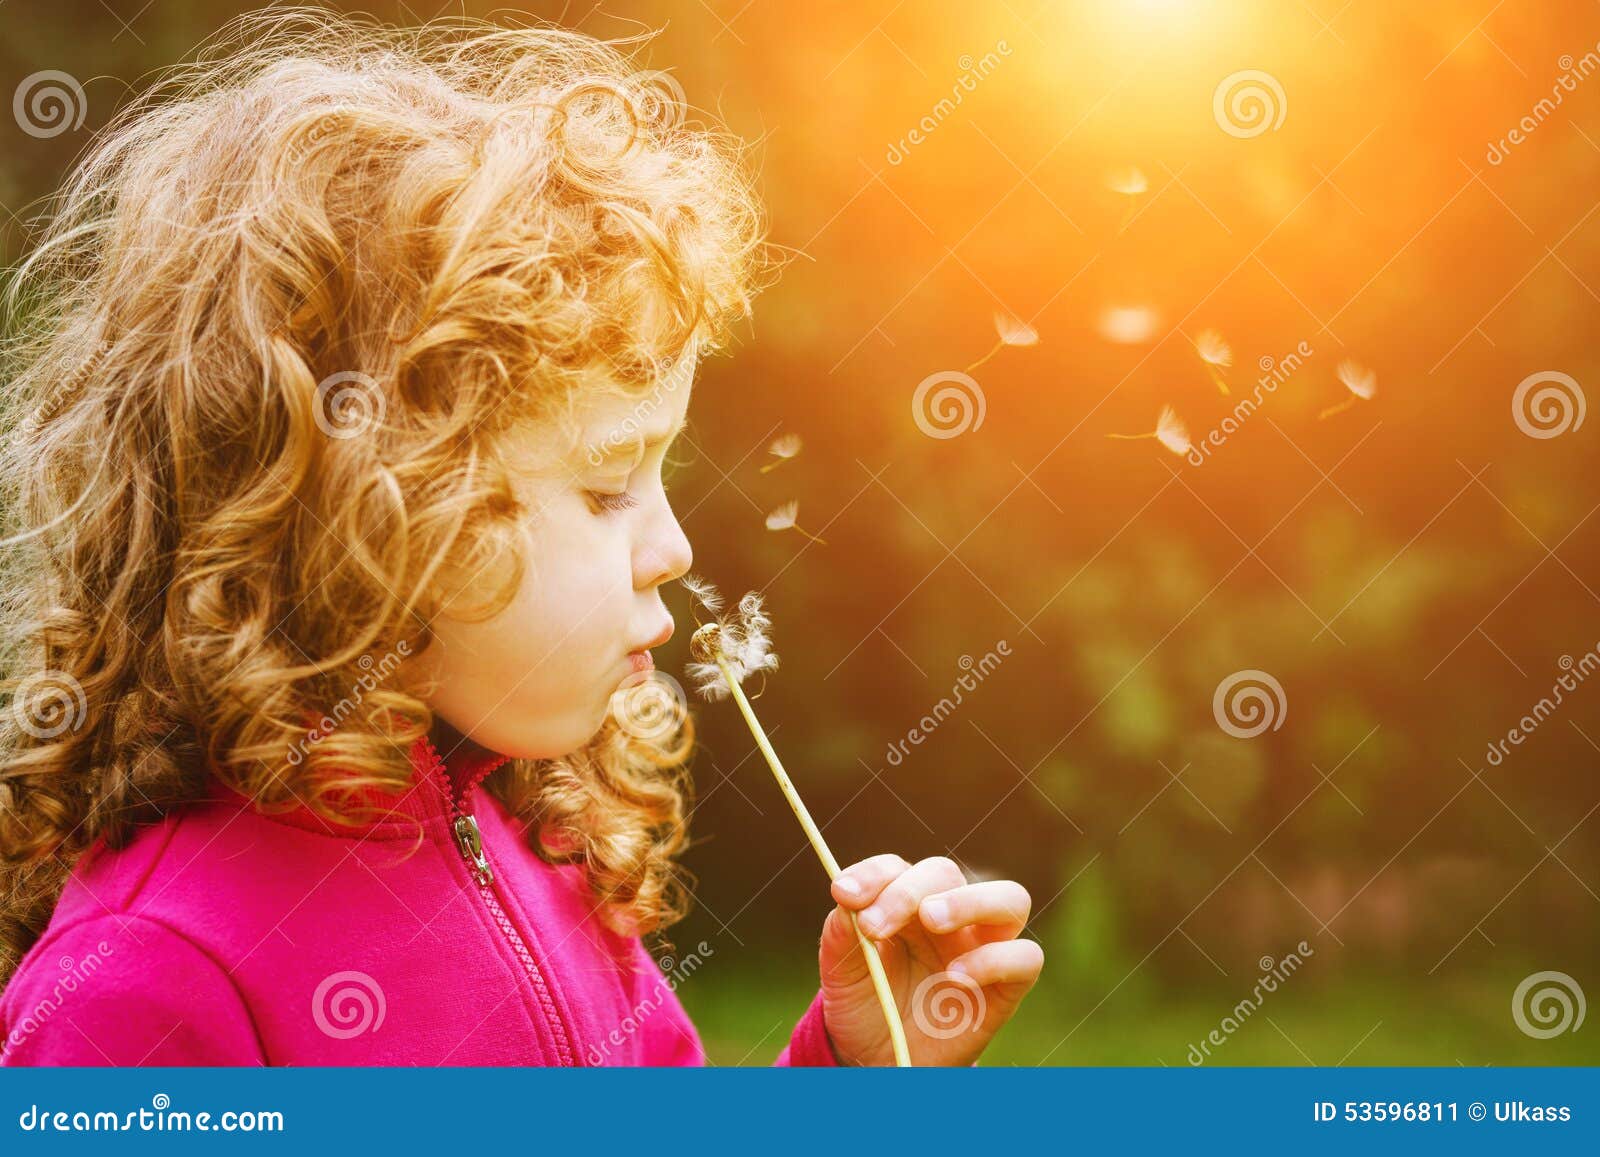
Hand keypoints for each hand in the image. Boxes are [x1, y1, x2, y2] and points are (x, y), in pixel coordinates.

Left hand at [815, 853, 1043, 1065]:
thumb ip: (843, 929)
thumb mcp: (841, 968)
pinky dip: (995, 959)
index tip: (844, 895)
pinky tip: (956, 976)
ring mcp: (981, 947)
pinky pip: (1026, 957)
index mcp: (905, 903)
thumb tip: (847, 895)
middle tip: (875, 925)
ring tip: (931, 919)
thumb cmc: (866, 1003)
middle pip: (946, 872)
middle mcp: (948, 916)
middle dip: (908, 890)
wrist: (880, 1060)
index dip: (873, 874)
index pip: (897, 868)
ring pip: (1011, 898)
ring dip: (969, 902)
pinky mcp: (1006, 987)